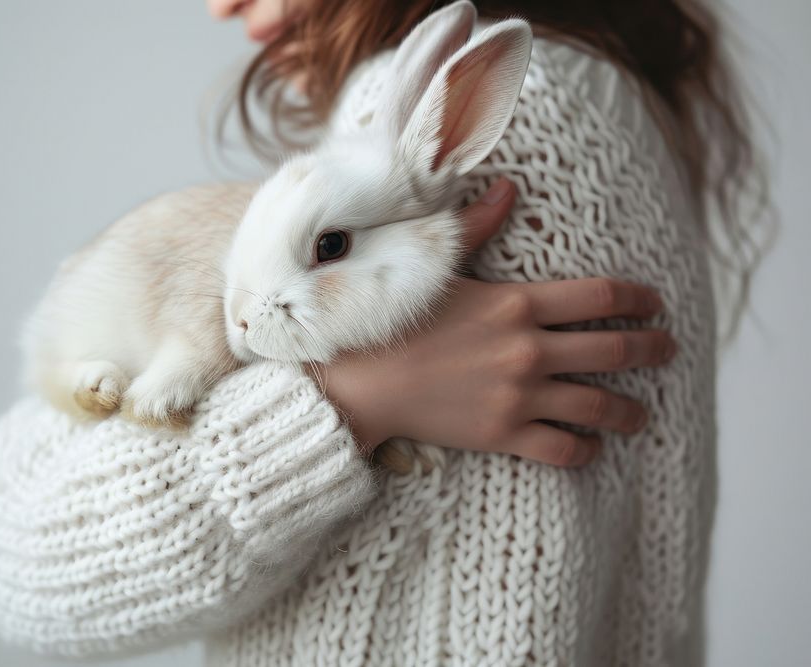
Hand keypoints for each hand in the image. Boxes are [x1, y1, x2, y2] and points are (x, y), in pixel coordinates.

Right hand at [316, 178, 674, 466]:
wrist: (361, 381)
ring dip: (629, 411)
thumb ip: (477, 225)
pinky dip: (584, 449)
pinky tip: (590, 446)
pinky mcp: (503, 434)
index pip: (602, 297)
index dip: (639, 299)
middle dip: (652, 350)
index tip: (654, 303)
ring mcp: (519, 395)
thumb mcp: (435, 265)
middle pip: (615, 350)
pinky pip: (563, 449)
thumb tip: (508, 187)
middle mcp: (528, 349)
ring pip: (599, 406)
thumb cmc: (394, 319)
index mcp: (518, 303)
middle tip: (667, 350)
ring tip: (640, 415)